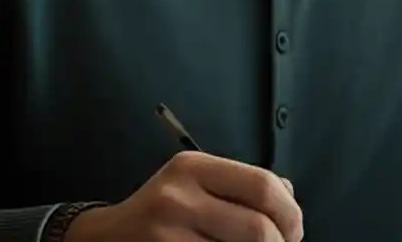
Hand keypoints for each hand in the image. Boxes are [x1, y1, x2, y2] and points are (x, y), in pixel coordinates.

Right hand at [64, 150, 302, 241]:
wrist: (106, 238)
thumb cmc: (163, 211)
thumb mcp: (195, 182)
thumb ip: (241, 185)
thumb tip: (289, 197)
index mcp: (192, 167)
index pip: (262, 186)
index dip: (290, 212)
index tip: (295, 229)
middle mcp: (177, 198)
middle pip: (258, 229)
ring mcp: (167, 235)